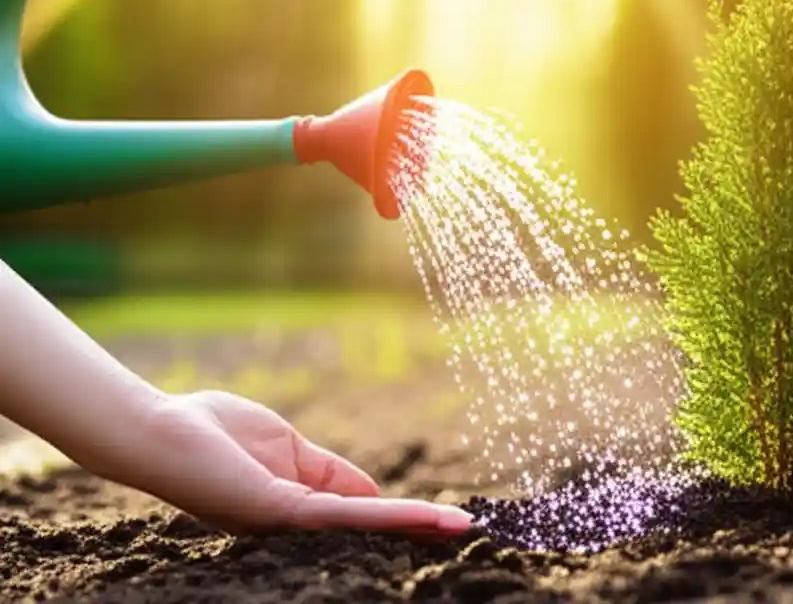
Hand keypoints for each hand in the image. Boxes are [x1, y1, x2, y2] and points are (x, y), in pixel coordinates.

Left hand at [89, 390, 472, 535]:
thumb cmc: (208, 429)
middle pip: (367, 531)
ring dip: (415, 528)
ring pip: (364, 528)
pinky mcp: (281, 513)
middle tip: (467, 531)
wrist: (158, 429)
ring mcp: (287, 522)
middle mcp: (293, 524)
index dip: (401, 515)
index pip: (358, 514)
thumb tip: (375, 496)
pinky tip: (423, 516)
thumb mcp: (286, 445)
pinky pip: (346, 516)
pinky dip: (390, 516)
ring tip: (459, 528)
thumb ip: (329, 470)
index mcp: (294, 506)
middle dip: (417, 531)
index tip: (444, 518)